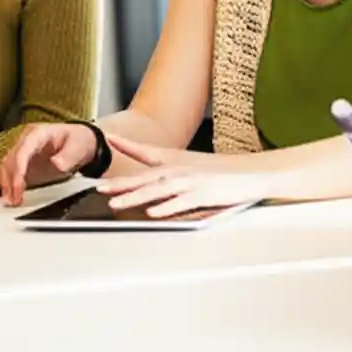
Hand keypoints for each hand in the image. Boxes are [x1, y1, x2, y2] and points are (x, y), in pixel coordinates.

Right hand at [0, 123, 97, 205]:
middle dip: (10, 181)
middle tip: (13, 199)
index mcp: (38, 133)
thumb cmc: (79, 141)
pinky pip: (7, 171)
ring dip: (5, 184)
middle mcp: (26, 141)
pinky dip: (0, 181)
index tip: (18, 186)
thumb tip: (56, 163)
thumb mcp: (77, 147)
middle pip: (11, 160)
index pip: (23, 150)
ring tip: (8, 201)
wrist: (81, 142)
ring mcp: (23, 152)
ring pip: (6, 167)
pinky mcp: (23, 163)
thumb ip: (67, 156)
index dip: (18, 169)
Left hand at [98, 135, 265, 217]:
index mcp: (176, 161)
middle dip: (121, 183)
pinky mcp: (203, 195)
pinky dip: (166, 207)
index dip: (127, 144)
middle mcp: (180, 169)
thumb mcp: (192, 165)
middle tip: (100, 188)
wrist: (252, 173)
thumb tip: (151, 182)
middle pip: (145, 177)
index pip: (147, 151)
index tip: (110, 139)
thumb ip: (170, 170)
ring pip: (157, 190)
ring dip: (135, 196)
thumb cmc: (223, 172)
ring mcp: (191, 182)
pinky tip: (153, 212)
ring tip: (117, 203)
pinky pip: (181, 203)